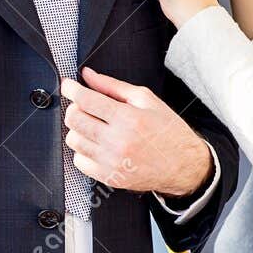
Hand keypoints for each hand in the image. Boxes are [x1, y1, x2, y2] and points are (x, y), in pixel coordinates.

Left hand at [60, 68, 212, 196]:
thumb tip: (88, 75)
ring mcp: (112, 162)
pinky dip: (83, 150)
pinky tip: (96, 144)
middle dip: (74, 107)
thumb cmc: (168, 131)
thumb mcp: (146, 100)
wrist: (184, 165)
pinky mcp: (109, 177)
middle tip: (84, 105)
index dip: (71, 89)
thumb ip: (113, 86)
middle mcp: (118, 141)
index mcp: (128, 118)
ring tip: (94, 125)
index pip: (86, 100)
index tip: (68, 85)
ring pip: (74, 140)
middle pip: (75, 119)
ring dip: (78, 129)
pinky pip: (79, 162)